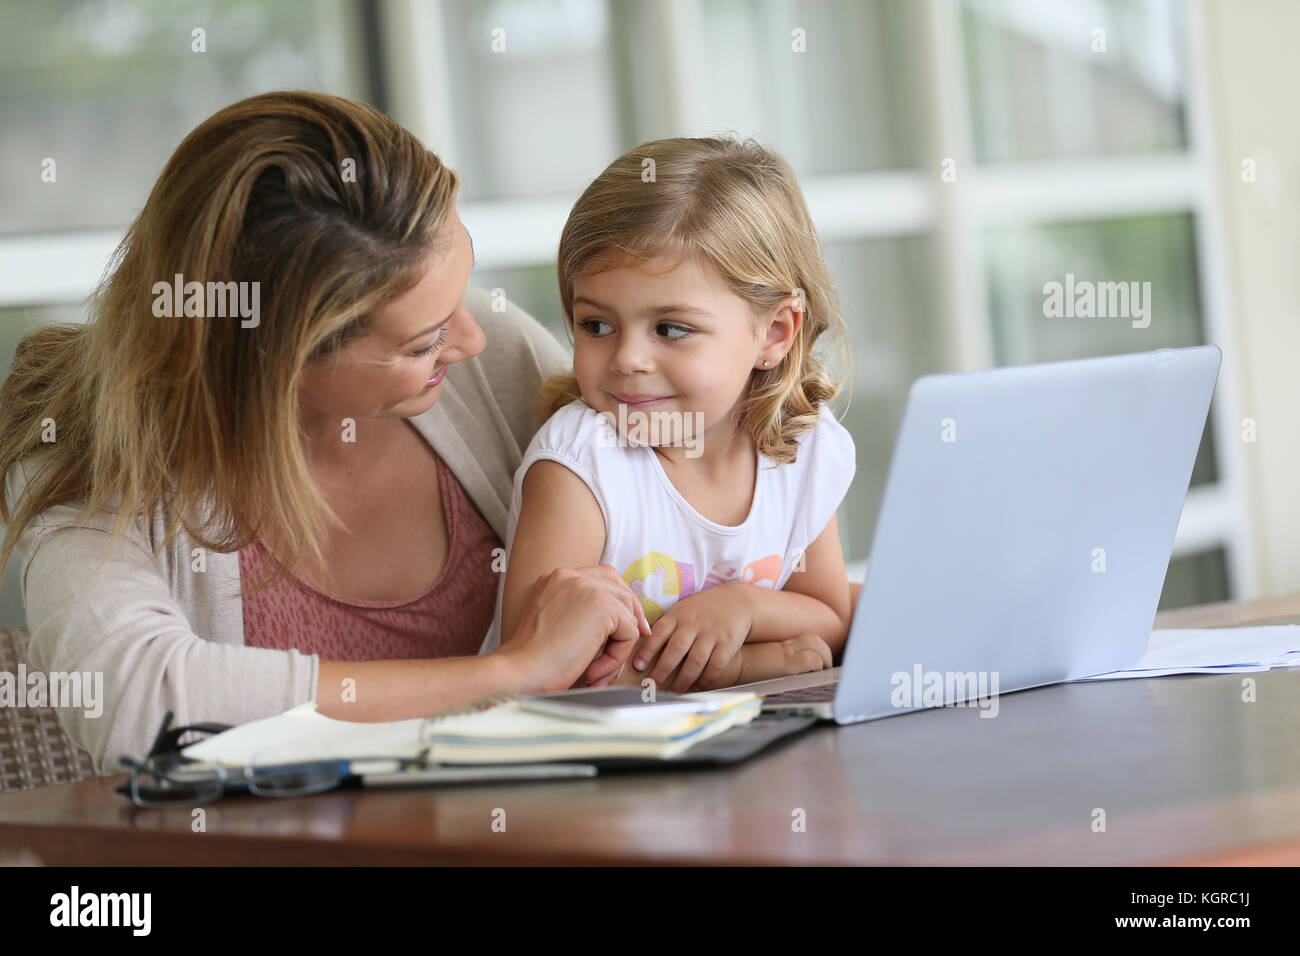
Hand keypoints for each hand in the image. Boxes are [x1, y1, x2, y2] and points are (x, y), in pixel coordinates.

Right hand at [496, 565, 649, 692]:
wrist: (520, 672)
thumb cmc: (533, 660)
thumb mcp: (558, 625)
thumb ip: (582, 613)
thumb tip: (623, 618)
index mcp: (557, 577)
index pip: (602, 577)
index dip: (619, 602)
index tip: (626, 626)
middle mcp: (572, 575)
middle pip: (620, 589)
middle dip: (631, 618)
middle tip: (627, 646)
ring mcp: (588, 587)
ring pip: (627, 614)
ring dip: (619, 647)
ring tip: (596, 671)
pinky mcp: (602, 605)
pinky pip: (629, 632)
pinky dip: (617, 657)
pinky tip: (593, 671)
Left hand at [636, 582, 753, 692]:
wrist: (736, 601)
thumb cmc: (703, 609)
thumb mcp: (682, 610)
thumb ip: (667, 626)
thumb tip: (643, 648)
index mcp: (678, 615)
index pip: (659, 632)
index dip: (647, 650)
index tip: (637, 666)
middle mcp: (694, 624)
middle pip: (675, 649)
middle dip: (662, 671)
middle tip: (652, 686)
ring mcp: (711, 633)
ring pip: (695, 661)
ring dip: (682, 680)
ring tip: (673, 692)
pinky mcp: (727, 643)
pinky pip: (715, 665)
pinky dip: (706, 679)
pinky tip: (697, 687)